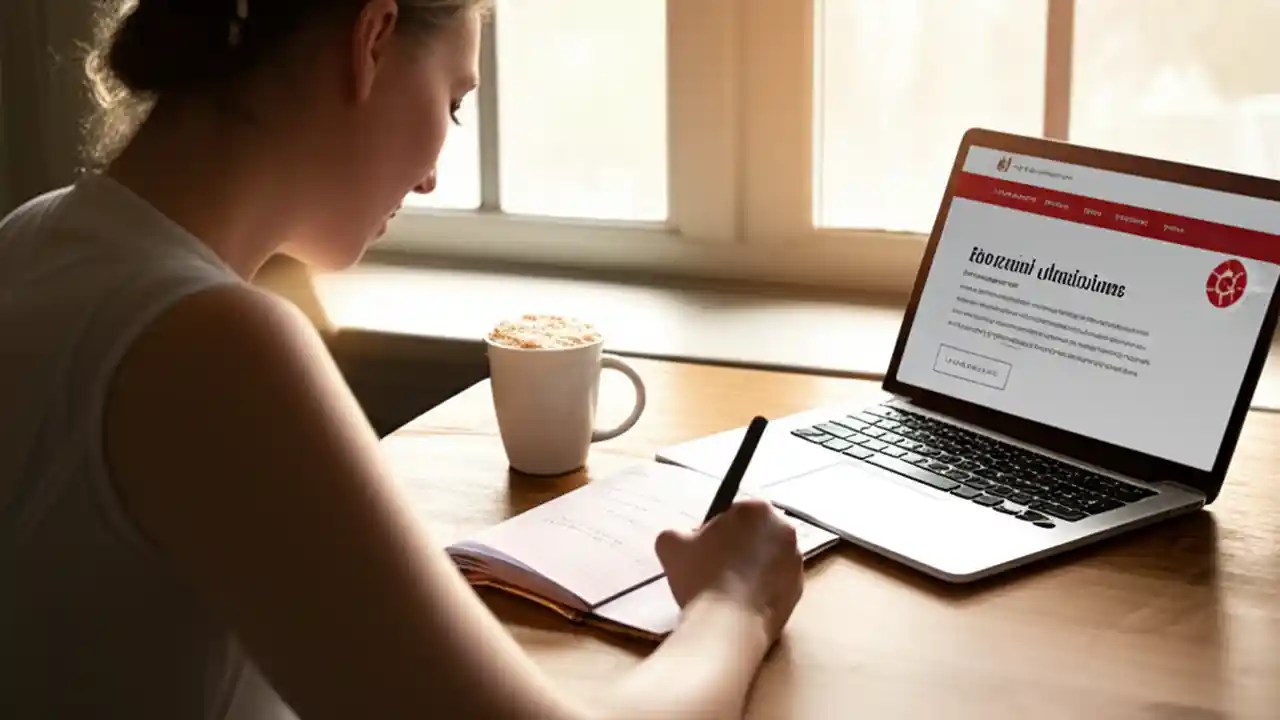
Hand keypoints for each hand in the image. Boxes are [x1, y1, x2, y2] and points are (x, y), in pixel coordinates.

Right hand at [654, 498, 803, 641]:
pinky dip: (762, 589)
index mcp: (756, 508)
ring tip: (728, 590)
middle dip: (740, 547)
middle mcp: (784, 528)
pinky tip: (742, 603)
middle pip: (756, 534)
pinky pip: (776, 583)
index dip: (718, 530)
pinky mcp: (800, 588)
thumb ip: (676, 533)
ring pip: (768, 558)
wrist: (728, 624)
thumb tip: (682, 539)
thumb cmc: (701, 575)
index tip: (707, 549)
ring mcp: (796, 560)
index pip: (735, 512)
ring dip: (753, 568)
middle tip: (716, 569)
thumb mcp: (670, 545)